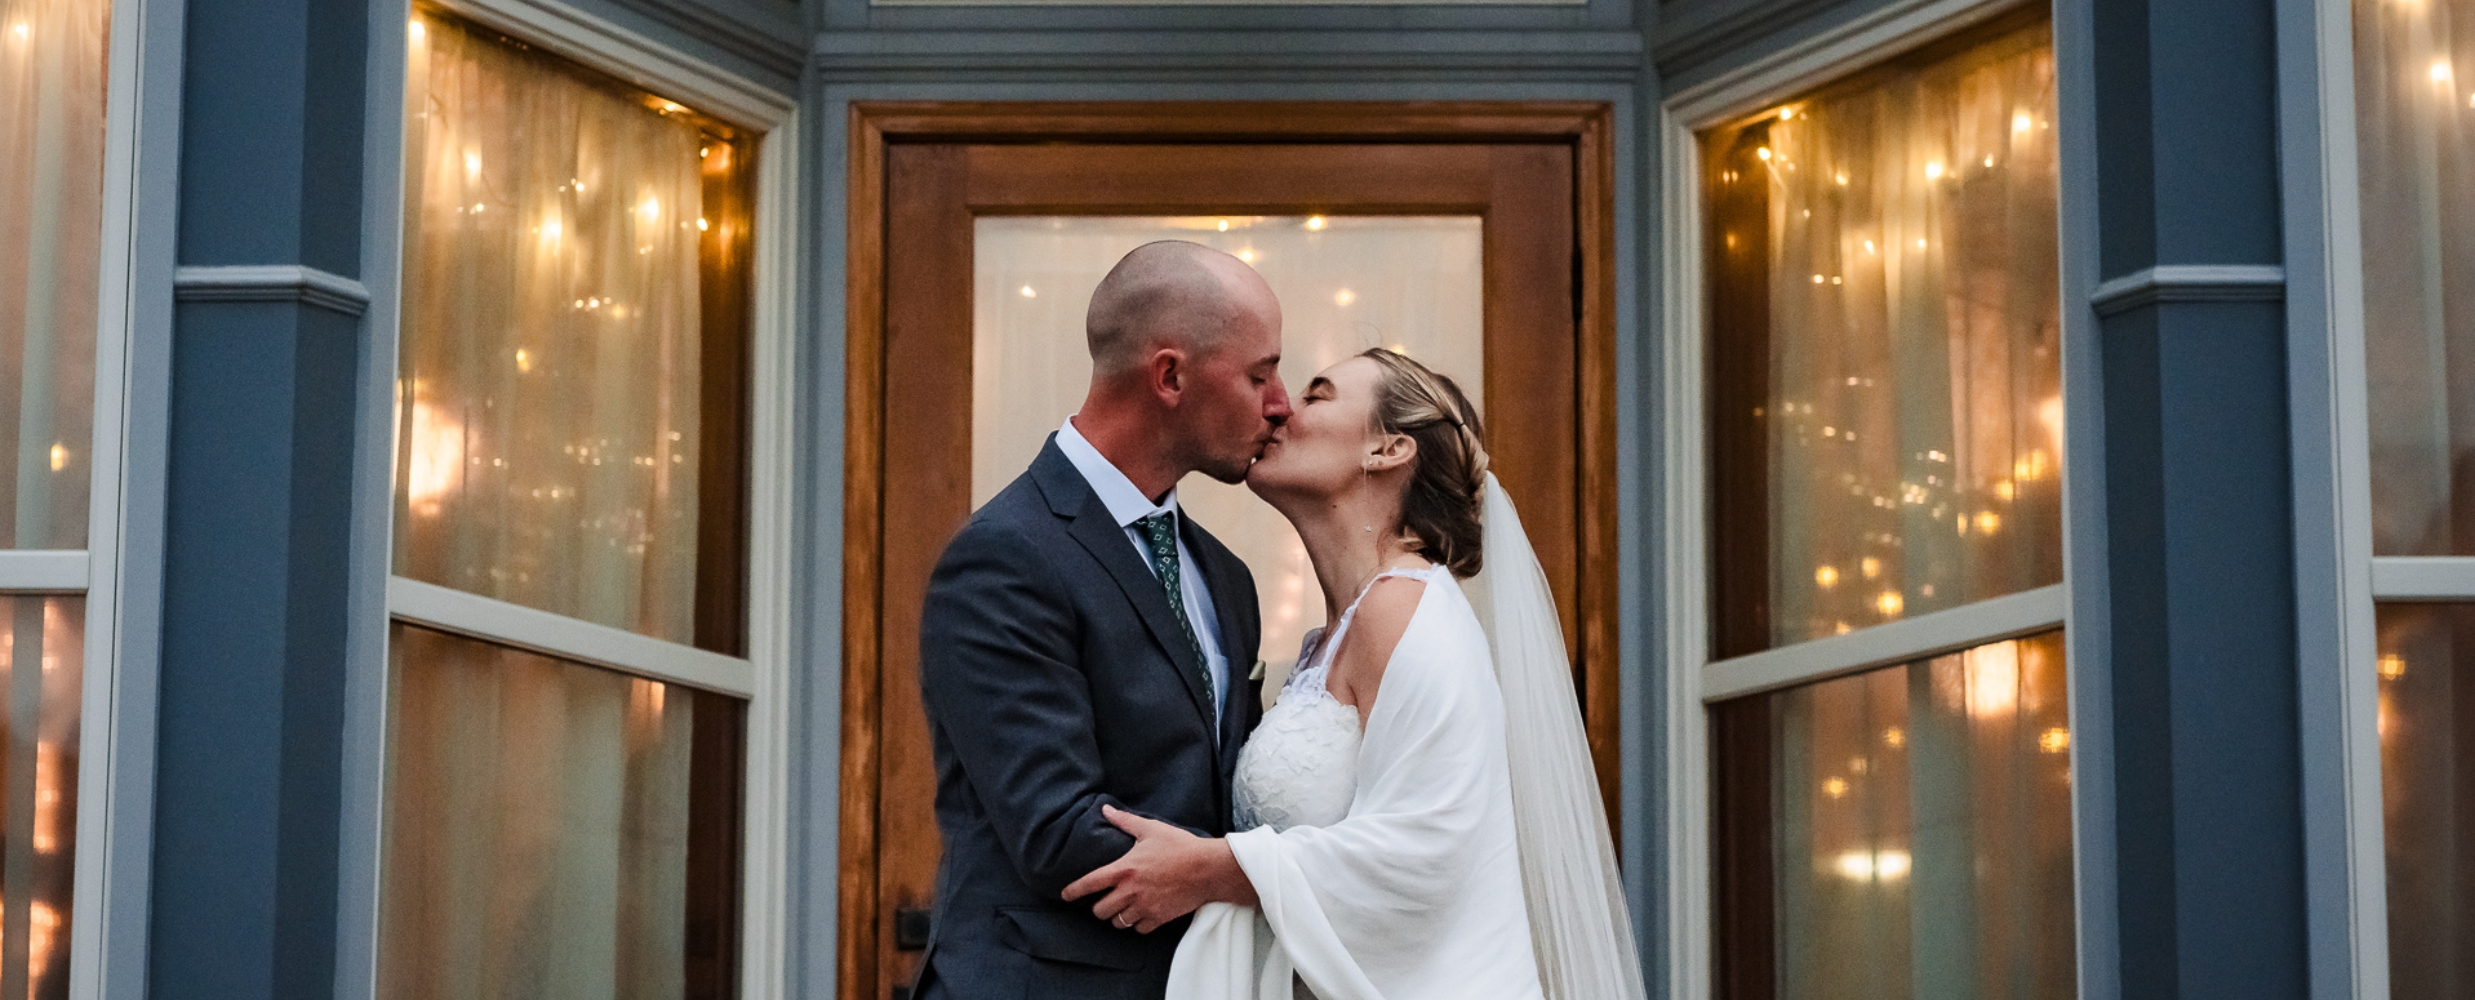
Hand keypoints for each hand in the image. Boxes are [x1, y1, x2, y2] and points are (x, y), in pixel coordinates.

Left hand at [1060, 805, 1257, 932]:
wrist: (1208, 869)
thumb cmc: (1180, 846)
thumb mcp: (1151, 829)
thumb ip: (1125, 821)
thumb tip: (1105, 810)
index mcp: (1125, 869)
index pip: (1089, 884)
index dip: (1073, 891)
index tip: (1065, 895)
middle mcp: (1130, 891)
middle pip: (1100, 910)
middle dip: (1099, 907)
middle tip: (1105, 900)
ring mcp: (1144, 907)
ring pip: (1118, 922)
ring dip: (1117, 916)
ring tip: (1122, 908)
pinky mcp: (1159, 917)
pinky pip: (1138, 929)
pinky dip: (1137, 924)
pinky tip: (1141, 914)